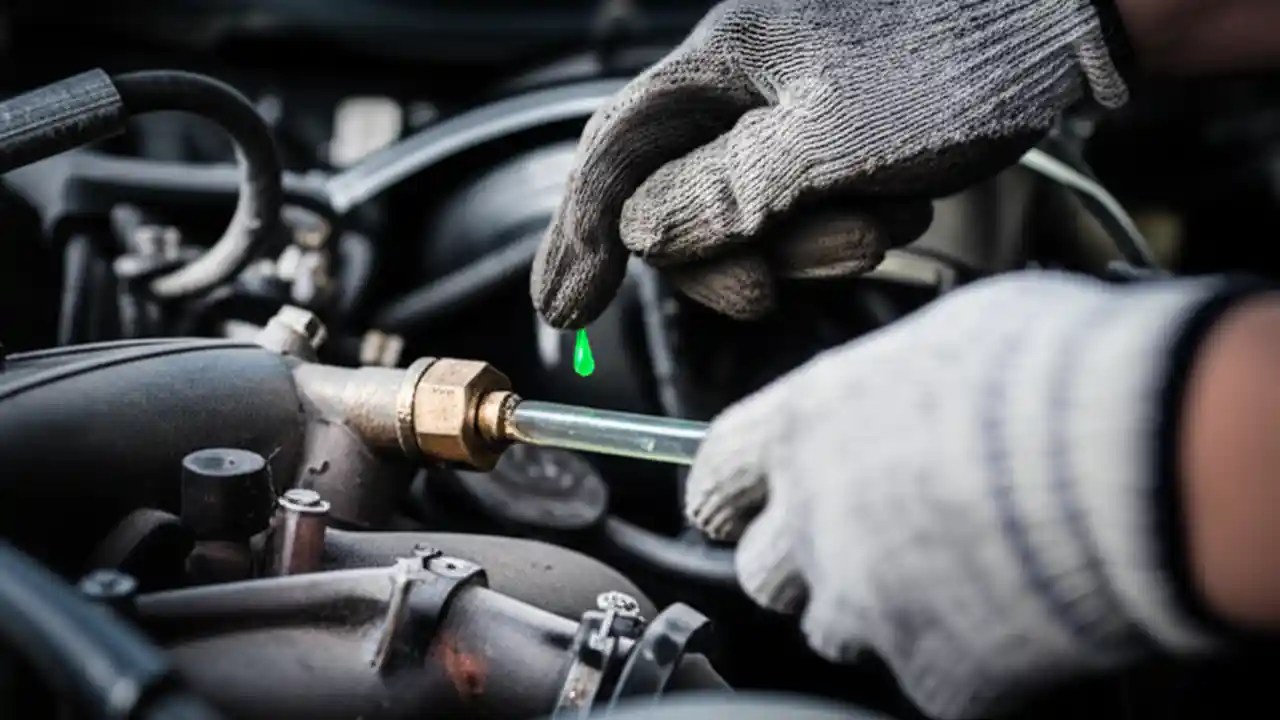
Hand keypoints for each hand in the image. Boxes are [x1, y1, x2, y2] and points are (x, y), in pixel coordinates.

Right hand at [532, 0, 1128, 327]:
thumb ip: (725, 194)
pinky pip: (804, 204)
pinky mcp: (839, 130)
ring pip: (750, 213)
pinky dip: (839, 224)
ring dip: (804, 245)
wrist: (1073, 20)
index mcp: (720, 64)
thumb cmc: (963, 55)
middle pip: (680, 201)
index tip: (564, 311)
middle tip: (769, 288)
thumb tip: (642, 233)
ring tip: (876, 221)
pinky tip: (892, 203)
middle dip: (727, 258)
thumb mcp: (831, 141)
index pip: (613, 157)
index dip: (578, 240)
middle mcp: (744, 82)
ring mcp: (792, 106)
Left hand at [685, 272, 1220, 717]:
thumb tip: (907, 388)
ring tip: (952, 572)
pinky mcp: (931, 674)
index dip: (728, 495)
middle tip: (870, 539)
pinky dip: (959, 658)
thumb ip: (893, 381)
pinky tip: (1008, 612)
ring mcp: (864, 603)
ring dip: (875, 608)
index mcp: (805, 425)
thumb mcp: (951, 334)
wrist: (1141, 458)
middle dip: (805, 561)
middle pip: (762, 569)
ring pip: (832, 627)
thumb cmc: (1056, 370)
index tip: (739, 505)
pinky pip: (925, 677)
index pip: (714, 475)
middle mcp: (812, 518)